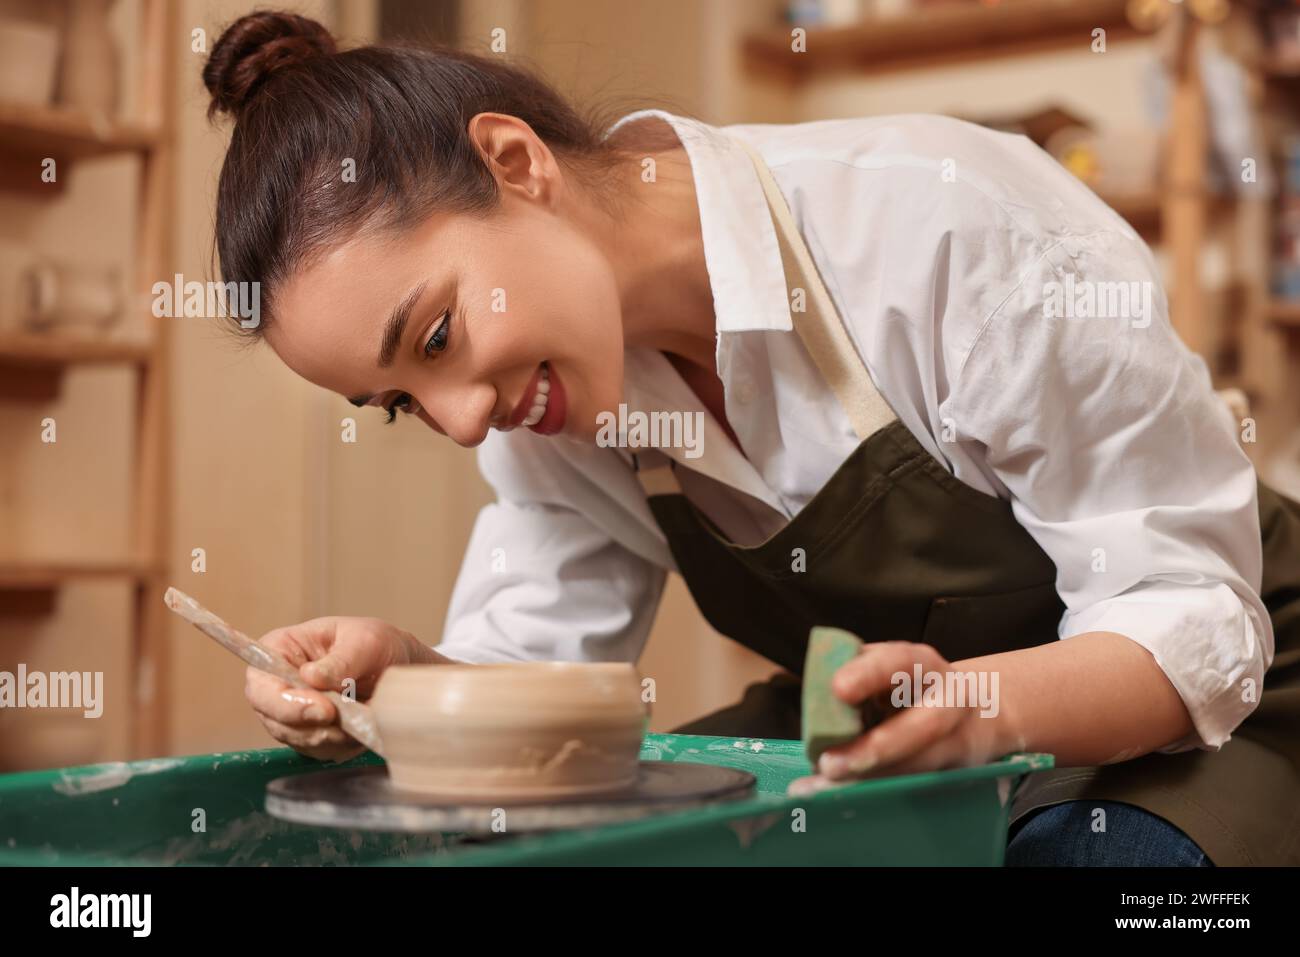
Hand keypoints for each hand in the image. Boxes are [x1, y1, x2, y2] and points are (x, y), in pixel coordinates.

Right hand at [243, 616, 438, 760]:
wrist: (395, 664)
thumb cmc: (373, 643)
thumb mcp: (364, 641)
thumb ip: (340, 660)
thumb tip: (310, 677)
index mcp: (279, 650)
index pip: (261, 684)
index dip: (285, 702)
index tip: (324, 709)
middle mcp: (277, 685)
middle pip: (275, 719)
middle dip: (311, 727)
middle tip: (345, 720)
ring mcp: (291, 713)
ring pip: (297, 739)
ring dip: (331, 738)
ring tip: (361, 720)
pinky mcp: (310, 733)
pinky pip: (318, 751)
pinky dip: (341, 746)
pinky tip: (360, 730)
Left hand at [792, 641, 1010, 792]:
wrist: (977, 712)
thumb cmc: (911, 688)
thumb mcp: (887, 670)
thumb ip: (855, 677)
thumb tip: (814, 695)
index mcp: (923, 665)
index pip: (900, 662)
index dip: (870, 674)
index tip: (838, 689)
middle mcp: (949, 699)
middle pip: (925, 725)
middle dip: (877, 747)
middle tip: (829, 763)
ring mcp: (960, 739)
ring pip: (924, 764)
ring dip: (876, 778)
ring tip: (828, 784)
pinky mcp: (957, 771)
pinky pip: (920, 784)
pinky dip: (882, 790)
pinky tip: (847, 795)